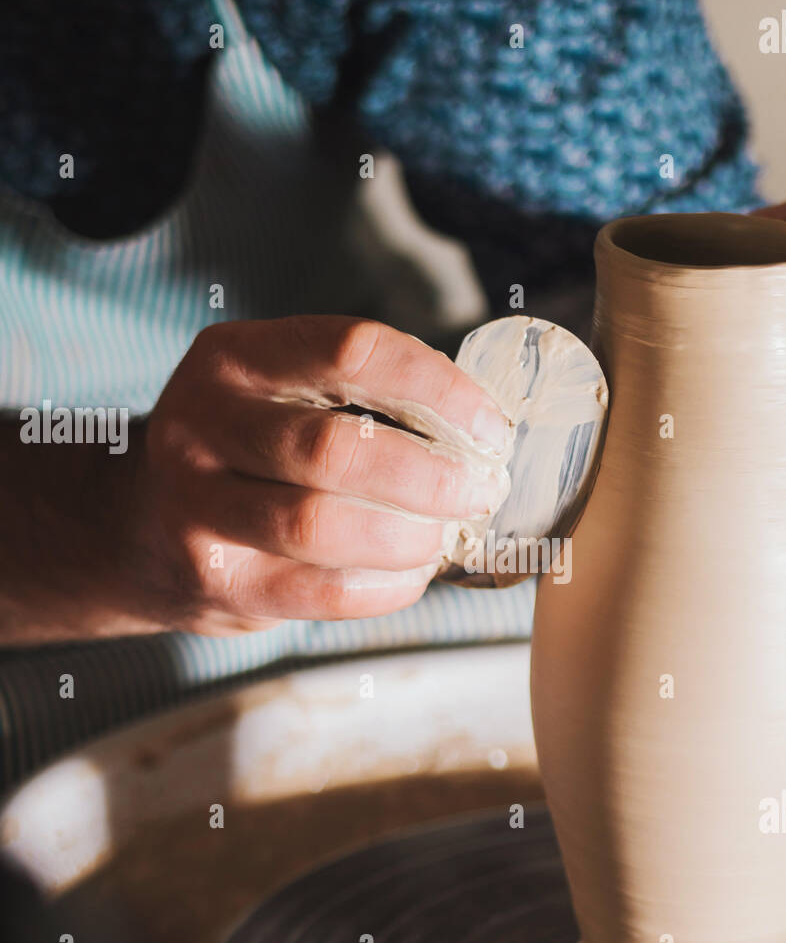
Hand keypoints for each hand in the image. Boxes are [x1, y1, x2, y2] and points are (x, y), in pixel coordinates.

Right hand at [127, 316, 510, 634]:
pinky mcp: (217, 582)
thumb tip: (480, 433)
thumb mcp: (275, 391)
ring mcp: (198, 508)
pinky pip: (321, 591)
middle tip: (478, 491)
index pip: (352, 351)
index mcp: (234, 359)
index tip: (490, 427)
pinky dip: (385, 587)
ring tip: (444, 536)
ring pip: (322, 526)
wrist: (138, 529)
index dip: (437, 388)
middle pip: (336, 448)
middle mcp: (203, 426)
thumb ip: (357, 394)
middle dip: (429, 476)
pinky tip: (412, 574)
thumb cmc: (242, 451)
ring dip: (407, 537)